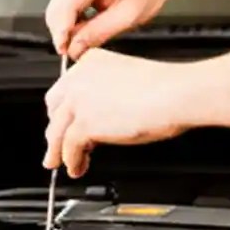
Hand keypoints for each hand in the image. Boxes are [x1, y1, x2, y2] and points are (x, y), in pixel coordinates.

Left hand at [43, 49, 196, 177]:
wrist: (174, 93)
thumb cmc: (165, 87)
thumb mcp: (126, 80)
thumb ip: (106, 94)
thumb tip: (99, 120)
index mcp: (90, 61)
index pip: (66, 88)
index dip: (65, 110)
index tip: (66, 122)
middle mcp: (79, 78)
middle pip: (55, 108)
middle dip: (56, 129)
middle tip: (58, 144)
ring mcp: (79, 100)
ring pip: (57, 130)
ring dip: (57, 150)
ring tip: (58, 163)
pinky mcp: (85, 123)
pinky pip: (70, 147)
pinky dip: (72, 160)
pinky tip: (77, 167)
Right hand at [45, 0, 189, 59]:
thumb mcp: (128, 16)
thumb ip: (98, 33)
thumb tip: (75, 48)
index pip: (64, 7)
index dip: (61, 33)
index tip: (65, 53)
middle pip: (56, 9)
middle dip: (64, 33)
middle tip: (79, 51)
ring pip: (57, 8)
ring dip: (68, 27)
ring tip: (89, 36)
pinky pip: (64, 4)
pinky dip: (72, 19)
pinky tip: (87, 25)